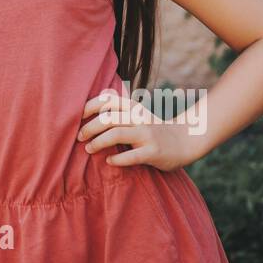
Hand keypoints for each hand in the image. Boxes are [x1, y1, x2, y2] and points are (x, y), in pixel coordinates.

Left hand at [76, 82, 207, 170]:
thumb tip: (94, 100)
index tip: (77, 116)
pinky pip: (130, 156)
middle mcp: (139, 118)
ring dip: (98, 142)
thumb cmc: (153, 129)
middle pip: (108, 118)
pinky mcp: (153, 152)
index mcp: (134, 107)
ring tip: (89, 149)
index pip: (108, 100)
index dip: (89, 106)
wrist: (185, 142)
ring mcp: (147, 135)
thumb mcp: (138, 114)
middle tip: (79, 137)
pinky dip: (116, 159)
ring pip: (116, 134)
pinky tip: (109, 161)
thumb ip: (120, 109)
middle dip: (89, 127)